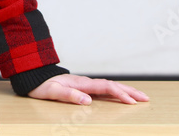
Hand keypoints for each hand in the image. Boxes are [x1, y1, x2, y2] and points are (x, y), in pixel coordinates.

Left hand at [28, 74, 148, 104]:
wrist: (33, 76)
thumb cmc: (40, 85)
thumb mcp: (51, 92)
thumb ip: (68, 95)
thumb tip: (88, 100)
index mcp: (81, 83)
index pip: (105, 87)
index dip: (119, 94)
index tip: (131, 102)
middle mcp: (85, 82)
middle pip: (112, 85)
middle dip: (129, 91)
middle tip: (146, 98)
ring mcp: (84, 84)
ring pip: (109, 86)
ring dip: (125, 90)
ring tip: (139, 96)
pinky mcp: (82, 87)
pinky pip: (103, 89)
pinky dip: (115, 91)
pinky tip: (119, 95)